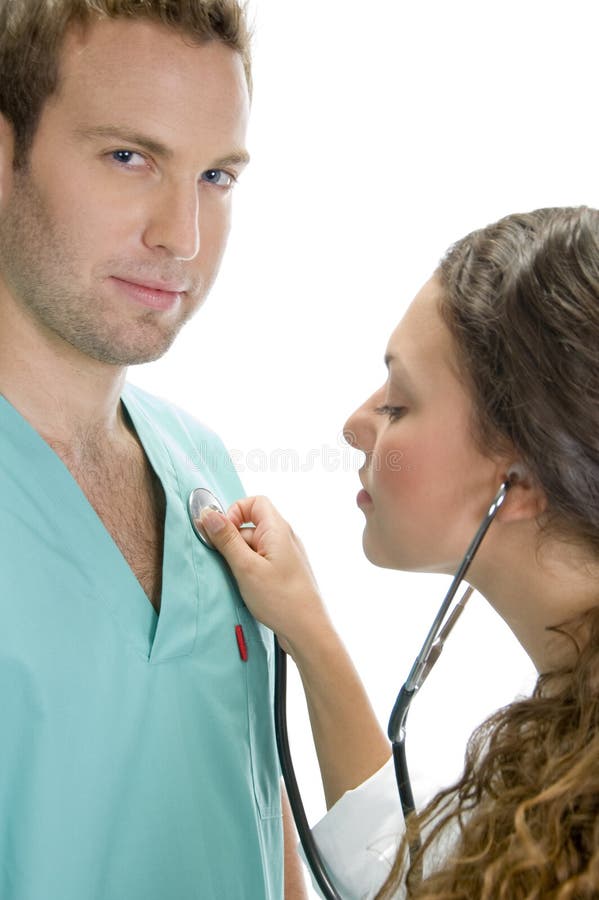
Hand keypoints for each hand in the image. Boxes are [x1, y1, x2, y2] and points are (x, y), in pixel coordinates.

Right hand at [200, 496, 329, 655]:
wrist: (308, 630)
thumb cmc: (282, 600)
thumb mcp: (246, 567)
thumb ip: (226, 539)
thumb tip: (209, 515)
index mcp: (278, 529)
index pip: (254, 502)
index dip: (234, 512)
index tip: (221, 533)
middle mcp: (284, 538)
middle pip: (250, 525)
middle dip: (232, 541)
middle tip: (227, 562)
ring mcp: (285, 555)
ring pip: (253, 545)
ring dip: (239, 558)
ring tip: (241, 580)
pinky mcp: (284, 571)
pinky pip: (260, 560)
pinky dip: (249, 569)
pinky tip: (249, 588)